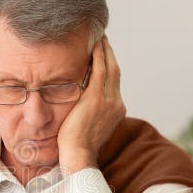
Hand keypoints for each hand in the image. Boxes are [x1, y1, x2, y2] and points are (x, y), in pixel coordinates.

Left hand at [56, 35, 125, 175]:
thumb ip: (87, 113)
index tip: (102, 55)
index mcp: (116, 110)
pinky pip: (100, 70)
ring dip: (105, 50)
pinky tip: (95, 45)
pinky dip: (99, 56)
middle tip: (102, 39)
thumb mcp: (87, 127)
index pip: (113, 82)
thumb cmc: (76, 147)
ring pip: (109, 67)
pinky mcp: (97, 97)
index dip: (109, 67)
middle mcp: (116, 102)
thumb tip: (78, 108)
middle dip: (109, 54)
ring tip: (99, 37)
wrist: (78, 155)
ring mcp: (109, 99)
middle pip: (114, 71)